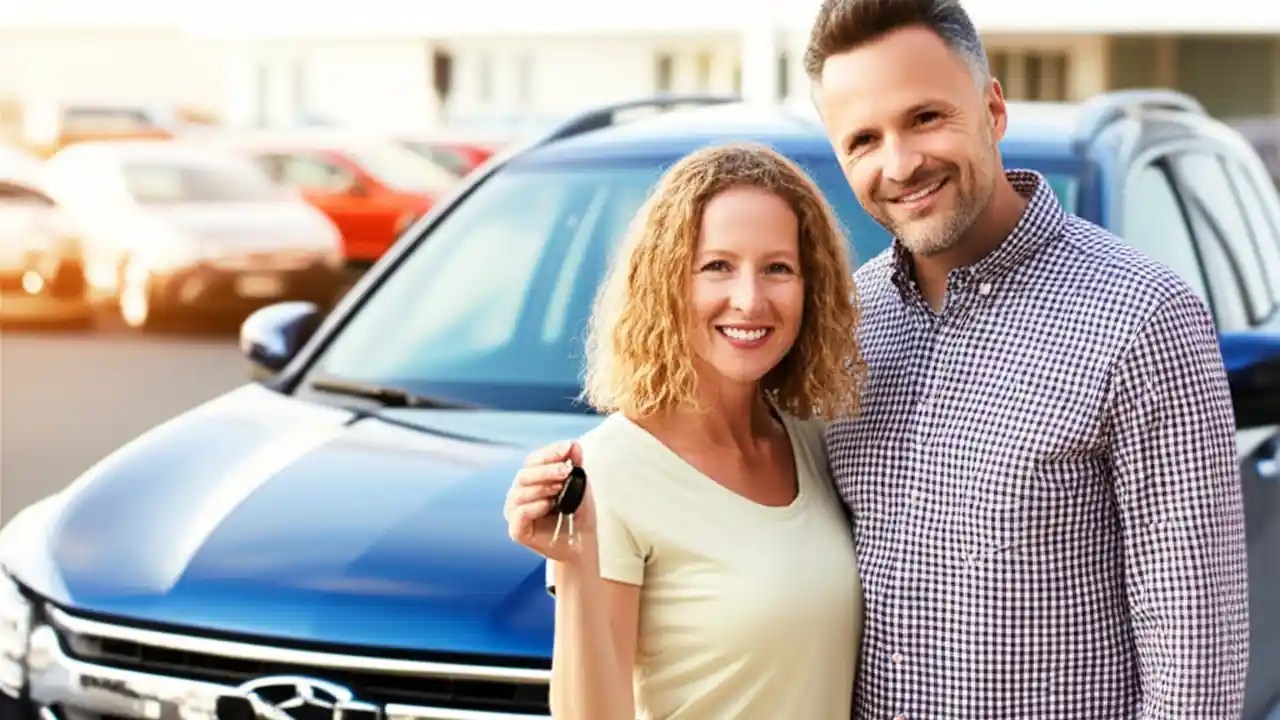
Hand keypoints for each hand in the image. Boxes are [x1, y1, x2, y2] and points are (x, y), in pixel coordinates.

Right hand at [504, 440, 595, 562]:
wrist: (581, 543)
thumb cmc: (577, 512)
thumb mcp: (580, 485)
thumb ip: (575, 465)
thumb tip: (574, 444)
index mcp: (530, 480)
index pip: (534, 460)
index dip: (549, 452)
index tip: (568, 447)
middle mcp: (518, 494)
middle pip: (524, 474)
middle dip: (546, 470)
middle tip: (566, 471)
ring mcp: (514, 513)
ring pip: (520, 492)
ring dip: (542, 487)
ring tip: (560, 488)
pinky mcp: (516, 531)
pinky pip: (520, 513)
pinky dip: (535, 506)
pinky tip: (549, 505)